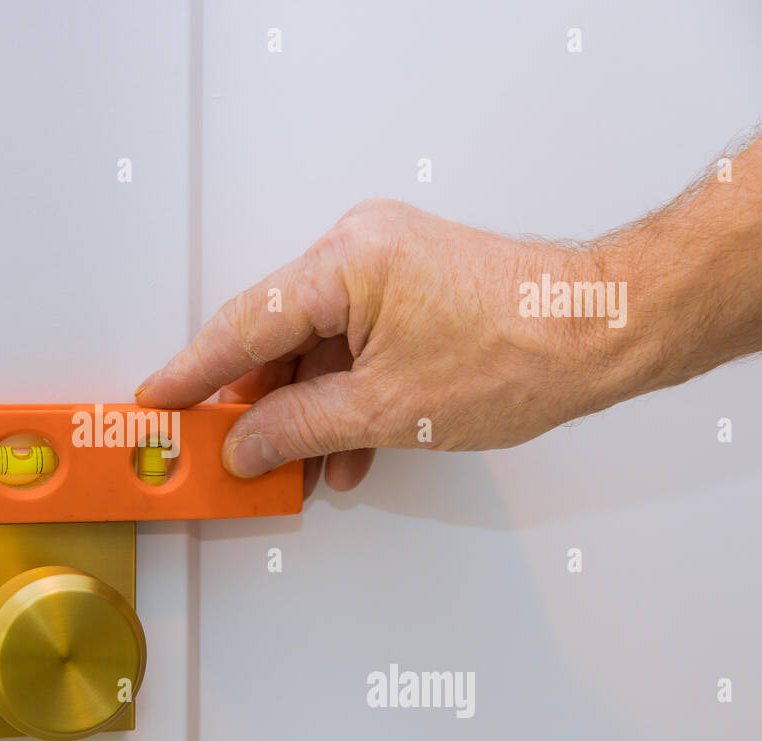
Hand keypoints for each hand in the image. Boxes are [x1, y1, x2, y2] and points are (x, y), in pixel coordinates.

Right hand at [135, 199, 648, 492]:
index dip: (194, 373)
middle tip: (223, 452)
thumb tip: (246, 442)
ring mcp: (385, 267)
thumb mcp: (391, 410)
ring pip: (314, 349)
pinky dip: (343, 398)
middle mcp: (359, 250)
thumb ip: (301, 427)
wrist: (604, 332)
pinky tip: (344, 452)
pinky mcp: (407, 289)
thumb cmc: (522, 350)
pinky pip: (352, 346)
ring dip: (304, 412)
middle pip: (275, 337)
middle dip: (256, 405)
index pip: (245, 324)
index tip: (157, 402)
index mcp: (346, 262)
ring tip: (294, 471)